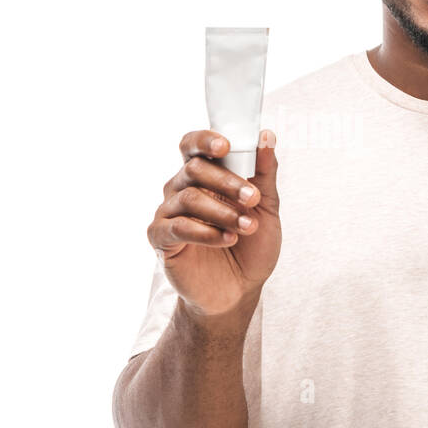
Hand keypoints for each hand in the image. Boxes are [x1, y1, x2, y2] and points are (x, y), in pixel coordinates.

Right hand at [146, 129, 281, 317]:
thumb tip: (267, 136)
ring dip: (223, 212)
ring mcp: (168, 213)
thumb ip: (264, 173)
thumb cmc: (250, 246)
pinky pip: (177, 227)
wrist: (239, 290)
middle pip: (194, 169)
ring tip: (247, 227)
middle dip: (227, 182)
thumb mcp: (266, 207)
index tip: (226, 146)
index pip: (193, 145)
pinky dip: (206, 232)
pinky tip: (228, 239)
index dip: (205, 140)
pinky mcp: (161, 239)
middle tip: (252, 198)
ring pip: (189, 198)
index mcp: (204, 176)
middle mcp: (181, 189)